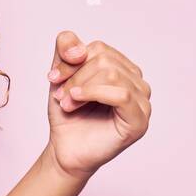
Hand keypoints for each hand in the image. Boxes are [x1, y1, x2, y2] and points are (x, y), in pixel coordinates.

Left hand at [44, 31, 150, 180]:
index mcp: (123, 70)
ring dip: (81, 87)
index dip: (72, 60)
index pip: (100, 49)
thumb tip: (78, 46)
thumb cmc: (68, 115)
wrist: (65, 149)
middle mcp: (137, 84)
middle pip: (105, 60)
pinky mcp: (139, 121)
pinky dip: (94, 93)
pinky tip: (76, 100)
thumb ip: (65, 51)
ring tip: (67, 102)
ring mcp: (142, 103)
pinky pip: (122, 95)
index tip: (53, 77)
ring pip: (113, 74)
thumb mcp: (61, 76)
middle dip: (75, 76)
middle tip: (60, 95)